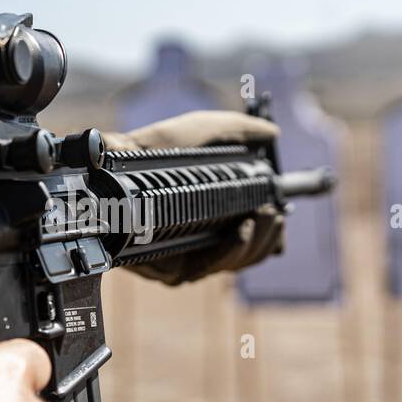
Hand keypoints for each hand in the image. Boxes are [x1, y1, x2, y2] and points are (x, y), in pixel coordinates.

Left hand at [103, 110, 284, 284]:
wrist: (119, 160)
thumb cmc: (157, 146)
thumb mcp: (205, 130)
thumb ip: (241, 130)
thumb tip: (274, 134)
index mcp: (214, 216)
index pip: (254, 237)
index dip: (273, 233)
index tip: (282, 214)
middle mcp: (200, 240)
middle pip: (248, 256)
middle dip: (269, 237)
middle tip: (273, 213)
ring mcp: (183, 256)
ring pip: (231, 265)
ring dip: (253, 245)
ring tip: (259, 218)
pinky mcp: (163, 267)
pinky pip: (202, 271)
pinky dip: (224, 255)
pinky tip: (237, 234)